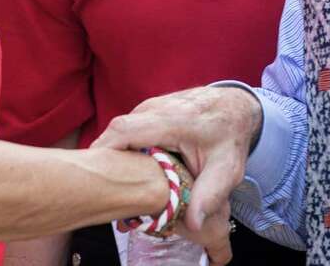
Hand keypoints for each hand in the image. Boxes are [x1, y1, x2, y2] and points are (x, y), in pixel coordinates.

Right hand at [93, 86, 261, 264]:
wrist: (237, 107)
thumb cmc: (230, 139)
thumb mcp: (227, 170)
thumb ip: (209, 195)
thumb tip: (194, 225)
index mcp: (172, 121)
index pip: (124, 131)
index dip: (102, 151)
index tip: (93, 175)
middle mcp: (157, 107)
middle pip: (117, 130)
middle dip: (104, 157)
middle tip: (100, 187)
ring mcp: (152, 104)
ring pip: (122, 129)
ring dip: (115, 153)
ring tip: (115, 182)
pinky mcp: (150, 107)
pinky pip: (130, 126)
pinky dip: (125, 146)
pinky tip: (130, 167)